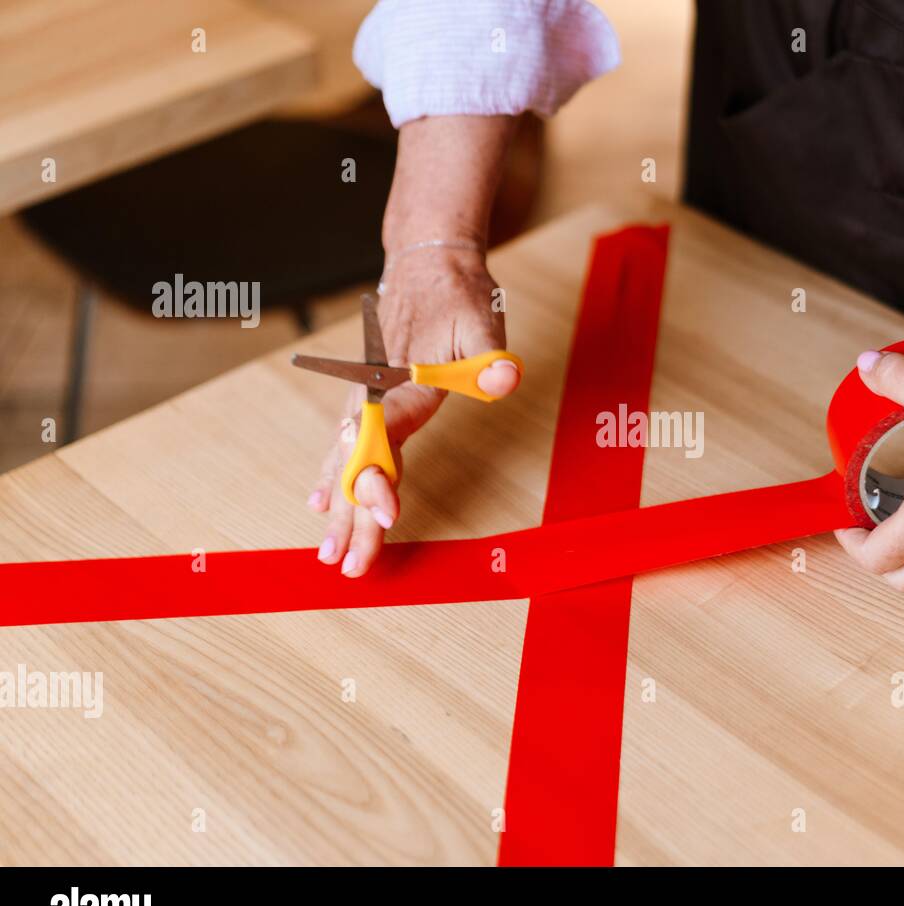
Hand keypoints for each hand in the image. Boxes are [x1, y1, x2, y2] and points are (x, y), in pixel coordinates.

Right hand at [307, 248, 518, 576]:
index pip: (385, 439)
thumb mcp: (484, 319)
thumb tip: (505, 377)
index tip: (385, 514)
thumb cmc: (459, 295)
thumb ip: (490, 355)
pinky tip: (318, 503)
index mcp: (402, 384)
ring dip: (338, 507)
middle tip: (347, 563)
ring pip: (344, 460)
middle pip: (358, 463)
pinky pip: (342, 445)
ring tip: (328, 552)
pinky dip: (330, 476)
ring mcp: (367, 398)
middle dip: (353, 516)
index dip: (380, 478)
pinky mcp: (367, 400)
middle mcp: (375, 396)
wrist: (427, 263)